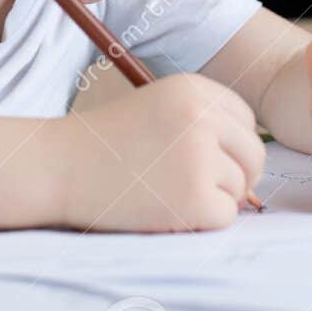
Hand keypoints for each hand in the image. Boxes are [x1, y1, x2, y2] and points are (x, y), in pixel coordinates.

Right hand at [58, 72, 265, 231]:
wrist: (58, 167)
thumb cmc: (104, 143)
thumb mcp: (156, 107)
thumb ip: (202, 122)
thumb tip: (253, 164)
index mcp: (194, 89)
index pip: (246, 120)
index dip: (229, 145)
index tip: (200, 157)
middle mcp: (203, 117)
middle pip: (254, 155)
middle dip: (234, 176)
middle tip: (195, 186)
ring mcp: (200, 158)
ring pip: (240, 188)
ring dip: (213, 198)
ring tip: (167, 192)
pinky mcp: (194, 198)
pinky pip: (225, 216)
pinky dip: (200, 221)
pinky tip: (165, 209)